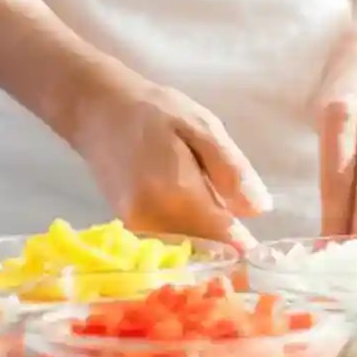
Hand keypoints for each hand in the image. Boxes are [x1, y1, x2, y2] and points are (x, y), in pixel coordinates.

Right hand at [68, 66, 270, 249]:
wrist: (97, 111)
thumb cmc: (153, 111)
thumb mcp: (202, 126)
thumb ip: (231, 169)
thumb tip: (258, 210)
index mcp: (178, 192)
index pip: (223, 236)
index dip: (243, 240)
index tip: (259, 241)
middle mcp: (155, 218)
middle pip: (206, 245)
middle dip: (225, 236)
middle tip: (232, 206)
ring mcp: (139, 226)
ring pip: (189, 244)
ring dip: (206, 233)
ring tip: (207, 195)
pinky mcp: (131, 227)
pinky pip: (171, 238)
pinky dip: (187, 228)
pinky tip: (187, 200)